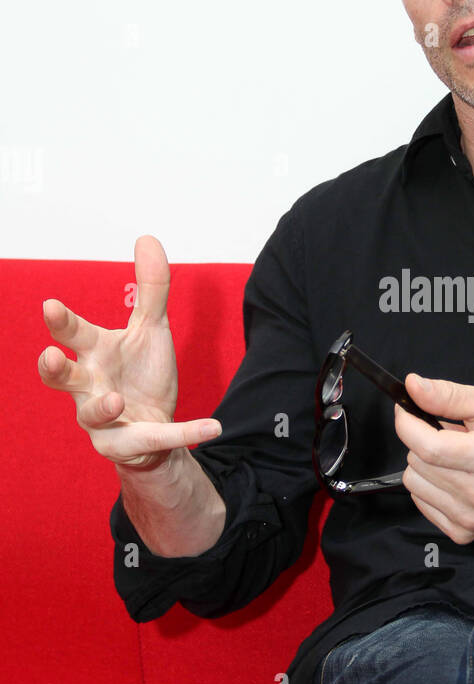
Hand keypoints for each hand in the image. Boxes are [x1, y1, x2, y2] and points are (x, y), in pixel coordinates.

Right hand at [38, 234, 221, 472]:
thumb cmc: (141, 373)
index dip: (61, 322)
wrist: (155, 426)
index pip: (72, 334)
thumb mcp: (150, 328)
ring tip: (118, 400)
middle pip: (62, 377)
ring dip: (102, 408)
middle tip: (50, 355)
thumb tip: (147, 238)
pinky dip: (185, 433)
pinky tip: (212, 426)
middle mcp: (90, 386)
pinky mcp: (126, 445)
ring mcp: (102, 419)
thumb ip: (149, 289)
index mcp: (94, 353)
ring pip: (91, 416)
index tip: (52, 305)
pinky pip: (154, 440)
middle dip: (53, 368)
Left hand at [394, 372, 473, 544]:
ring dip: (426, 464)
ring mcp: (472, 517)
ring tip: (456, 457)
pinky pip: (421, 502)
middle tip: (451, 436)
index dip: (408, 423)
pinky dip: (431, 485)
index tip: (407, 411)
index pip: (429, 446)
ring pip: (414, 483)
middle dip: (424, 441)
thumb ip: (449, 395)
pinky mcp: (464, 531)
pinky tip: (455, 477)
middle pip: (417, 462)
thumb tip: (413, 386)